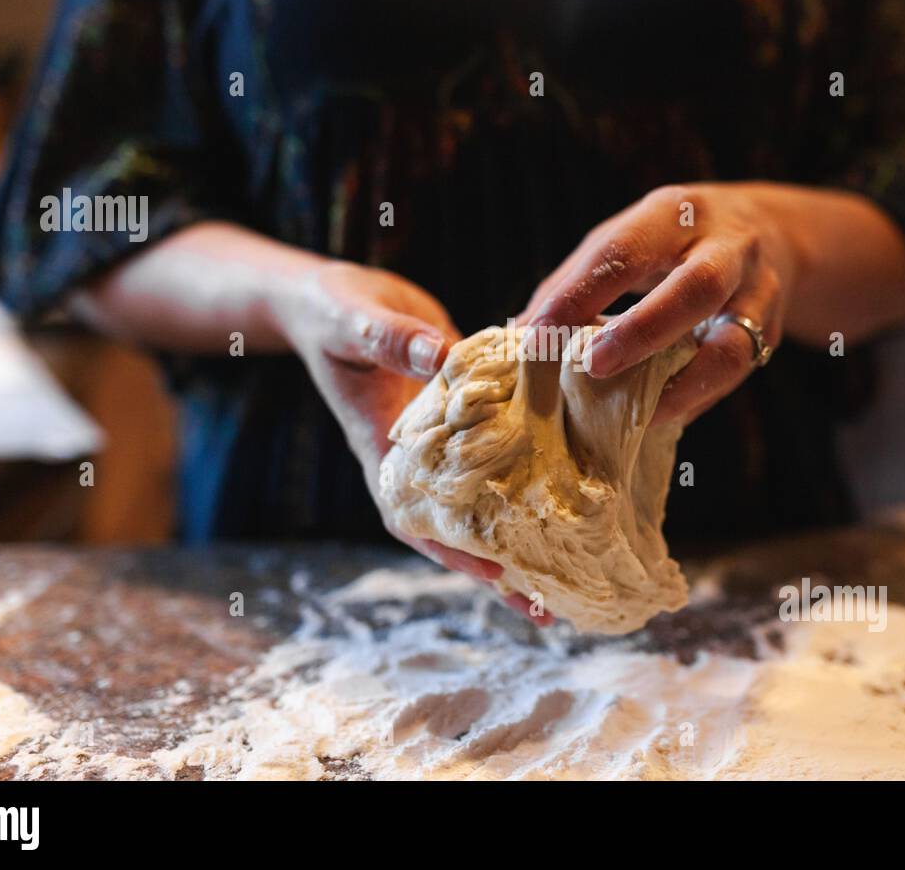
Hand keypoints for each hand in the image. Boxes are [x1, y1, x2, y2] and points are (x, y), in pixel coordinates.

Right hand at [272, 260, 553, 625]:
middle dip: (498, 568)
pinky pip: (500, 451)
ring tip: (572, 571)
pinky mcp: (465, 415)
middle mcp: (416, 456)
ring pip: (484, 498)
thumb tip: (436, 357)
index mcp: (381, 447)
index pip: (413, 516)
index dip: (451, 550)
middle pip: (456, 527)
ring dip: (521, 533)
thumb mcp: (350, 322)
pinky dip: (530, 471)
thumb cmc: (329, 313)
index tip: (495, 573)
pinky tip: (574, 485)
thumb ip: (390, 340)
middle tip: (548, 606)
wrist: (330, 298)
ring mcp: (443, 441)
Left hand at [520, 183, 801, 425]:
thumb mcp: (624, 240)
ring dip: (683, 383)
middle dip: (642, 332)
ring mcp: (758, 292)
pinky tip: (661, 415)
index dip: (579, 295)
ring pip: (732, 344)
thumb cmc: (671, 242)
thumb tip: (518, 340)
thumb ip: (574, 285)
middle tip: (592, 366)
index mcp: (674, 214)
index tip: (536, 337)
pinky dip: (695, 399)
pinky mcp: (771, 332)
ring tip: (641, 412)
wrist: (768, 233)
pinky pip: (736, 375)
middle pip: (696, 288)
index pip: (624, 251)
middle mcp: (727, 247)